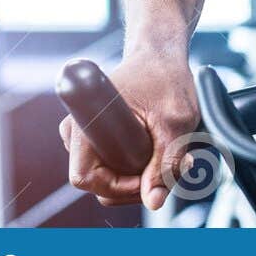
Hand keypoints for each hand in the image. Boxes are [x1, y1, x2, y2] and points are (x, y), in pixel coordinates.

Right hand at [59, 51, 199, 210]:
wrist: (160, 53)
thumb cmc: (165, 76)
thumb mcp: (176, 119)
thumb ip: (166, 162)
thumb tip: (154, 202)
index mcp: (86, 125)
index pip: (86, 179)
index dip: (118, 187)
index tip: (151, 178)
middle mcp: (78, 132)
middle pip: (100, 183)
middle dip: (139, 183)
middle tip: (174, 166)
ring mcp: (88, 135)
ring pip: (111, 176)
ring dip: (143, 174)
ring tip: (174, 155)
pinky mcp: (100, 136)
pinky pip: (115, 165)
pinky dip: (140, 164)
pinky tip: (163, 151)